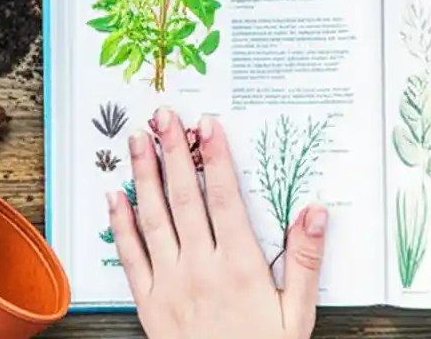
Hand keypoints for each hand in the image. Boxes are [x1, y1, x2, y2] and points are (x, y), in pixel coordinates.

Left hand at [108, 108, 326, 338]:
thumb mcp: (297, 315)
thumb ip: (305, 260)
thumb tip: (315, 211)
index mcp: (240, 267)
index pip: (225, 198)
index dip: (216, 158)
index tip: (208, 125)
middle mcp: (200, 269)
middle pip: (184, 197)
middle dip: (174, 152)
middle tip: (163, 115)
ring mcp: (169, 285)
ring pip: (153, 218)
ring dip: (143, 175)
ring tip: (136, 140)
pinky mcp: (148, 303)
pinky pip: (130, 256)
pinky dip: (120, 224)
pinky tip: (115, 196)